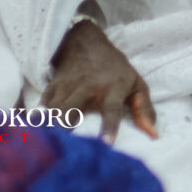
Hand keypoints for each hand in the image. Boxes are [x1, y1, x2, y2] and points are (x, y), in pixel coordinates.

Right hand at [44, 21, 155, 143]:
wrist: (86, 43)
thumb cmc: (115, 69)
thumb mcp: (136, 83)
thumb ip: (144, 109)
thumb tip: (153, 135)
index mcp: (113, 87)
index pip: (112, 109)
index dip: (110, 127)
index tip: (106, 144)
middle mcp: (88, 86)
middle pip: (70, 112)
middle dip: (65, 129)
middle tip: (64, 148)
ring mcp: (67, 86)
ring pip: (53, 111)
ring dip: (50, 128)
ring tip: (49, 145)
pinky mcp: (52, 87)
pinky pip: (43, 107)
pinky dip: (40, 119)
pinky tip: (38, 132)